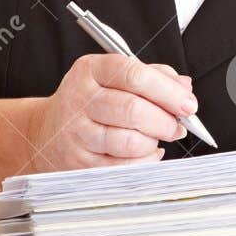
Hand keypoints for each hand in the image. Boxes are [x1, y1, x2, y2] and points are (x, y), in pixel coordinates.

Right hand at [20, 54, 196, 173]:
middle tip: (179, 125)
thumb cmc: (91, 102)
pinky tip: (146, 153)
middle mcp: (79, 98)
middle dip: (166, 121)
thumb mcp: (115, 77)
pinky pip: (122, 166)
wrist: (47, 132)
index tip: (189, 104)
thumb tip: (185, 86)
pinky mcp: (78, 161)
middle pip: (132, 109)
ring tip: (158, 138)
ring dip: (154, 142)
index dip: (167, 91)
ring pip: (129, 141)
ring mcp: (76, 132)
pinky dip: (144, 161)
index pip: (134, 74)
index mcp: (91, 70)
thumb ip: (153, 76)